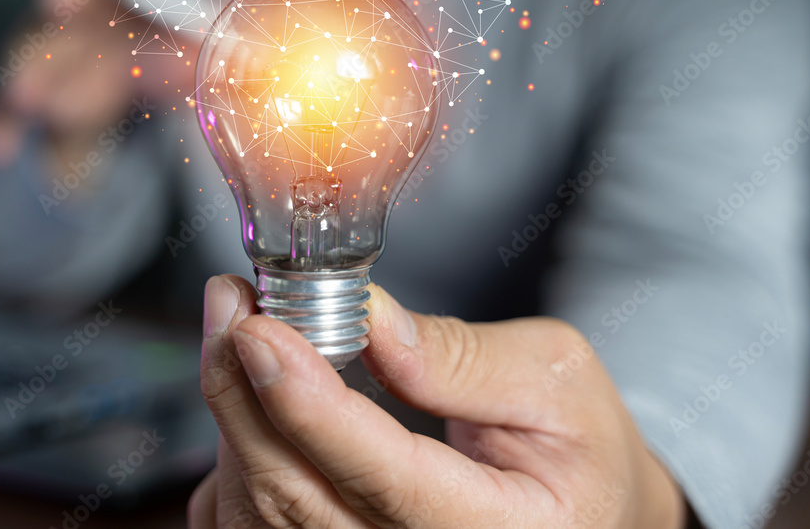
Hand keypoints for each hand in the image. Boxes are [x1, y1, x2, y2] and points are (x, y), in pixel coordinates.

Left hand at [189, 275, 686, 527]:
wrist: (579, 510)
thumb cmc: (576, 449)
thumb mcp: (553, 379)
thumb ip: (461, 357)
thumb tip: (367, 317)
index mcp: (492, 528)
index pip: (381, 476)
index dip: (308, 404)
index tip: (260, 328)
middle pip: (297, 494)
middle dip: (243, 389)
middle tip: (230, 303)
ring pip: (259, 509)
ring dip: (232, 412)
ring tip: (239, 332)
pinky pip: (248, 518)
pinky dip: (234, 450)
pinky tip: (253, 397)